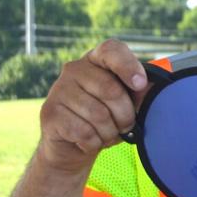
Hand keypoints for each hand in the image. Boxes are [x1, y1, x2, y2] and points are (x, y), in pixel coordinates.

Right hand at [36, 39, 148, 174]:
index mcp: (96, 60)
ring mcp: (58, 90)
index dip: (128, 66)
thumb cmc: (106, 119)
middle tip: (125, 125)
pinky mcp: (49, 113)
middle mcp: (74, 69)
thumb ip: (138, 92)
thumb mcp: (127, 103)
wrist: (73, 146)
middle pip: (110, 90)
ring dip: (109, 132)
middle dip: (125, 115)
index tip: (140, 84)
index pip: (111, 50)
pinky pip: (84, 132)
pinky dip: (94, 143)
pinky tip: (90, 141)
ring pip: (98, 115)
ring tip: (106, 134)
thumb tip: (147, 87)